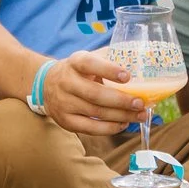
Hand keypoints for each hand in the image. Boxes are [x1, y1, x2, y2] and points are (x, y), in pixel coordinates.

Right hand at [38, 48, 156, 137]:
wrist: (46, 85)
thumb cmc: (78, 71)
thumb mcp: (88, 59)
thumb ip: (110, 58)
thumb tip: (142, 60)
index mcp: (75, 62)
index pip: (90, 64)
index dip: (108, 70)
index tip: (128, 76)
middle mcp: (66, 82)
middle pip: (95, 94)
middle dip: (121, 100)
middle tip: (140, 103)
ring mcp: (64, 103)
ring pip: (96, 113)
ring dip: (121, 116)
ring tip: (139, 115)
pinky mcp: (65, 121)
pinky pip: (90, 128)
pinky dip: (110, 128)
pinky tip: (123, 124)